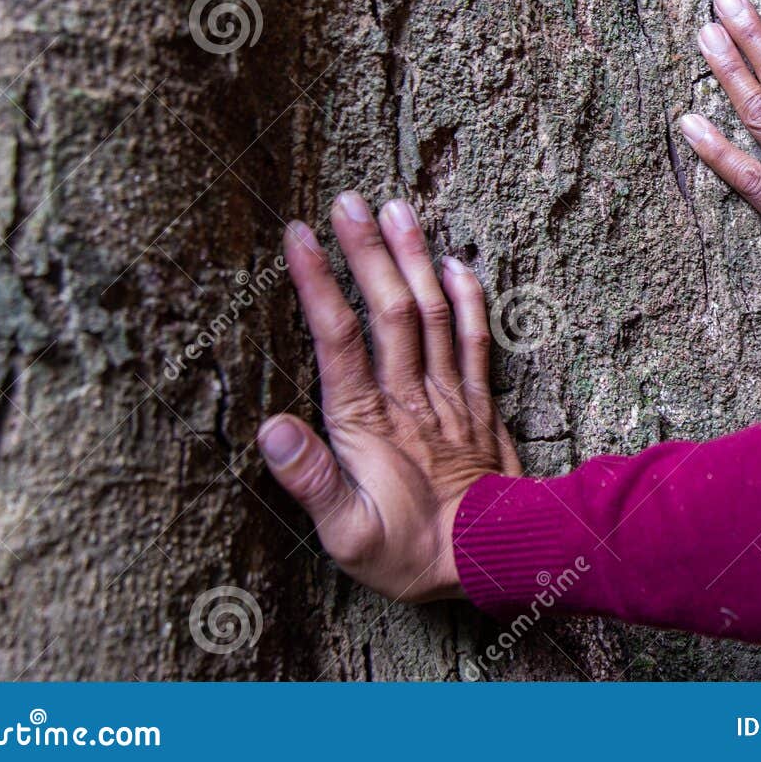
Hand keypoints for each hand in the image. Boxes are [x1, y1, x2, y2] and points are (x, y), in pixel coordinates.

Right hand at [259, 192, 521, 603]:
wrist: (489, 562)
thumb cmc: (408, 553)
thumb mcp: (345, 536)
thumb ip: (310, 481)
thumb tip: (271, 429)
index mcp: (365, 423)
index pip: (337, 338)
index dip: (317, 283)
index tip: (300, 236)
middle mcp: (408, 397)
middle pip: (388, 310)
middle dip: (365, 251)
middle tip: (346, 199)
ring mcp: (447, 395)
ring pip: (433, 313)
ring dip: (413, 258)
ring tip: (395, 208)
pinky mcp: (478, 404)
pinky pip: (475, 340)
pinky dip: (468, 298)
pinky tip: (456, 263)